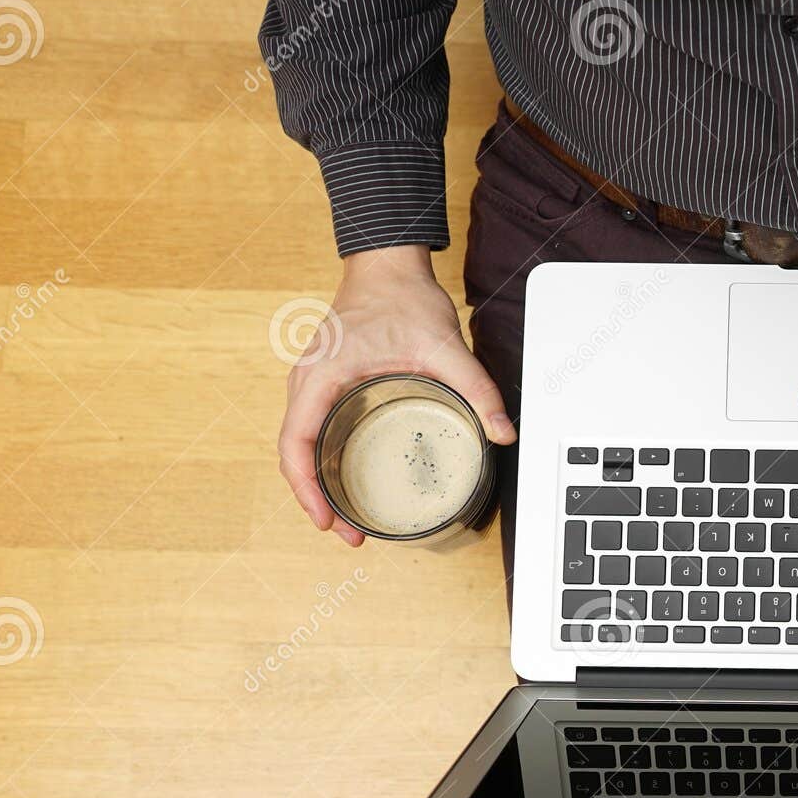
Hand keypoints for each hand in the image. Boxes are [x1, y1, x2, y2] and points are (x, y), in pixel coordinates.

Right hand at [276, 245, 516, 546]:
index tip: (325, 520)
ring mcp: (312, 383)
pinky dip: (321, 460)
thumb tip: (503, 432)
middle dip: (314, 498)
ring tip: (346, 518)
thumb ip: (477, 389)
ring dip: (316, 482)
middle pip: (294, 453)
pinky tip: (345, 480)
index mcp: (321, 376)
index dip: (306, 488)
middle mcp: (306, 382)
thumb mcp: (445, 346)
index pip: (296, 442)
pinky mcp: (324, 383)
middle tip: (349, 534)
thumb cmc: (403, 298)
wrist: (388, 264)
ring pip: (300, 444)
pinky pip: (312, 430)